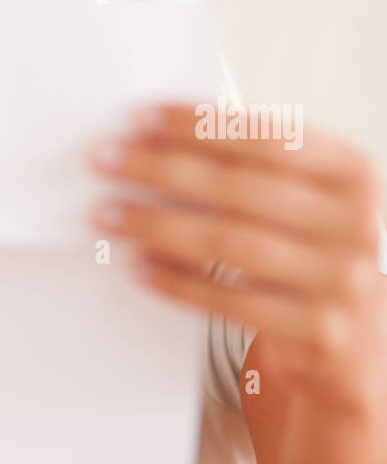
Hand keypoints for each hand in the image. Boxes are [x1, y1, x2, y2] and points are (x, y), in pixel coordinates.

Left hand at [88, 104, 386, 414]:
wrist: (359, 343)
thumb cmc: (308, 249)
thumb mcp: (303, 200)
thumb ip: (251, 166)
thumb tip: (152, 138)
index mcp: (352, 172)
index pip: (266, 136)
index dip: (198, 125)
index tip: (137, 119)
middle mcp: (356, 223)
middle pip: (239, 187)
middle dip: (160, 168)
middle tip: (103, 160)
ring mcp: (342, 281)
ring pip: (229, 243)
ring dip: (155, 225)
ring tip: (105, 213)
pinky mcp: (319, 333)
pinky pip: (230, 302)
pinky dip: (176, 282)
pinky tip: (137, 265)